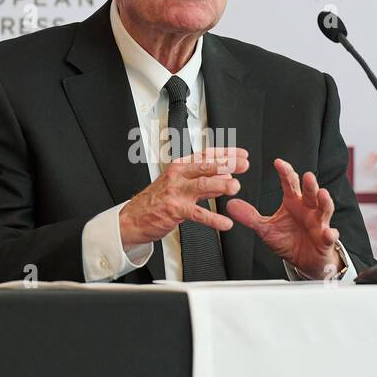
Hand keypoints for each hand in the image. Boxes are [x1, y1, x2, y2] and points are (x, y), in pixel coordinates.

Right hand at [120, 147, 248, 250]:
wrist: (132, 219)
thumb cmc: (156, 202)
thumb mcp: (181, 187)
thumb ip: (204, 183)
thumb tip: (225, 177)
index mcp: (180, 167)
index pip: (206, 155)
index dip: (226, 154)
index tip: (242, 155)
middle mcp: (178, 176)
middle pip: (206, 166)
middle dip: (227, 164)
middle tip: (244, 165)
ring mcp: (175, 192)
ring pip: (202, 185)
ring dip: (221, 185)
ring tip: (235, 187)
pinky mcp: (174, 210)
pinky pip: (197, 214)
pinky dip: (213, 219)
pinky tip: (225, 223)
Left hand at [226, 158, 343, 278]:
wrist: (303, 260)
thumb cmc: (288, 240)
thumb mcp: (265, 229)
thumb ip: (250, 217)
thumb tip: (231, 205)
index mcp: (293, 203)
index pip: (290, 183)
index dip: (285, 172)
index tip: (278, 162)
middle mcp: (308, 209)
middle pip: (310, 193)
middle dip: (309, 185)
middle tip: (307, 176)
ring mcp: (319, 223)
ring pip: (324, 209)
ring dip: (324, 202)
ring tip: (322, 194)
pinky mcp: (325, 239)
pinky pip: (329, 236)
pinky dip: (330, 234)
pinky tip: (329, 233)